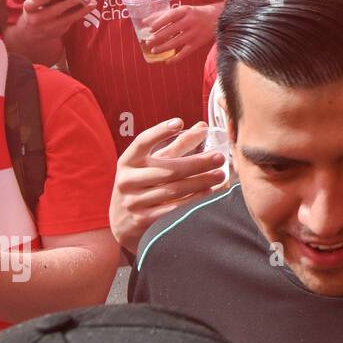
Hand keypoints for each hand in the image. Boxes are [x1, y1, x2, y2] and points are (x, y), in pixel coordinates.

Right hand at [17, 0, 93, 43]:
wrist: (31, 34)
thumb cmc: (35, 12)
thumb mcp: (33, 6)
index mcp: (29, 10)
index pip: (30, 5)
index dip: (38, 1)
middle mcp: (37, 20)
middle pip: (53, 11)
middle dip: (67, 4)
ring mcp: (48, 27)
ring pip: (67, 19)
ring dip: (81, 10)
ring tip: (91, 3)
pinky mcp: (58, 32)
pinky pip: (72, 21)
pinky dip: (81, 14)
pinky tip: (89, 7)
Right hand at [110, 119, 226, 253]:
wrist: (123, 221)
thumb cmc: (144, 183)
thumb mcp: (154, 163)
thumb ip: (178, 145)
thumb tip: (203, 126)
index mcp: (128, 161)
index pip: (142, 142)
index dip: (159, 132)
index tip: (179, 122)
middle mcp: (127, 180)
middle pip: (168, 169)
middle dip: (197, 163)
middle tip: (220, 158)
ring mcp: (133, 201)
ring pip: (173, 190)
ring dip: (200, 182)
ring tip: (220, 175)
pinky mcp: (142, 220)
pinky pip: (172, 208)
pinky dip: (193, 200)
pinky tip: (208, 192)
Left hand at [141, 3, 219, 62]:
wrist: (217, 18)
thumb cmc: (194, 14)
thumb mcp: (182, 10)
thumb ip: (163, 15)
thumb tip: (144, 21)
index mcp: (185, 11)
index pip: (170, 16)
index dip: (159, 23)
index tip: (149, 29)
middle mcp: (190, 21)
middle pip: (172, 30)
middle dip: (158, 37)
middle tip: (148, 42)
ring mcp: (195, 33)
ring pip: (177, 42)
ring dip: (164, 47)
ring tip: (154, 50)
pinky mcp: (198, 43)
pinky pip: (185, 52)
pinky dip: (176, 58)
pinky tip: (167, 61)